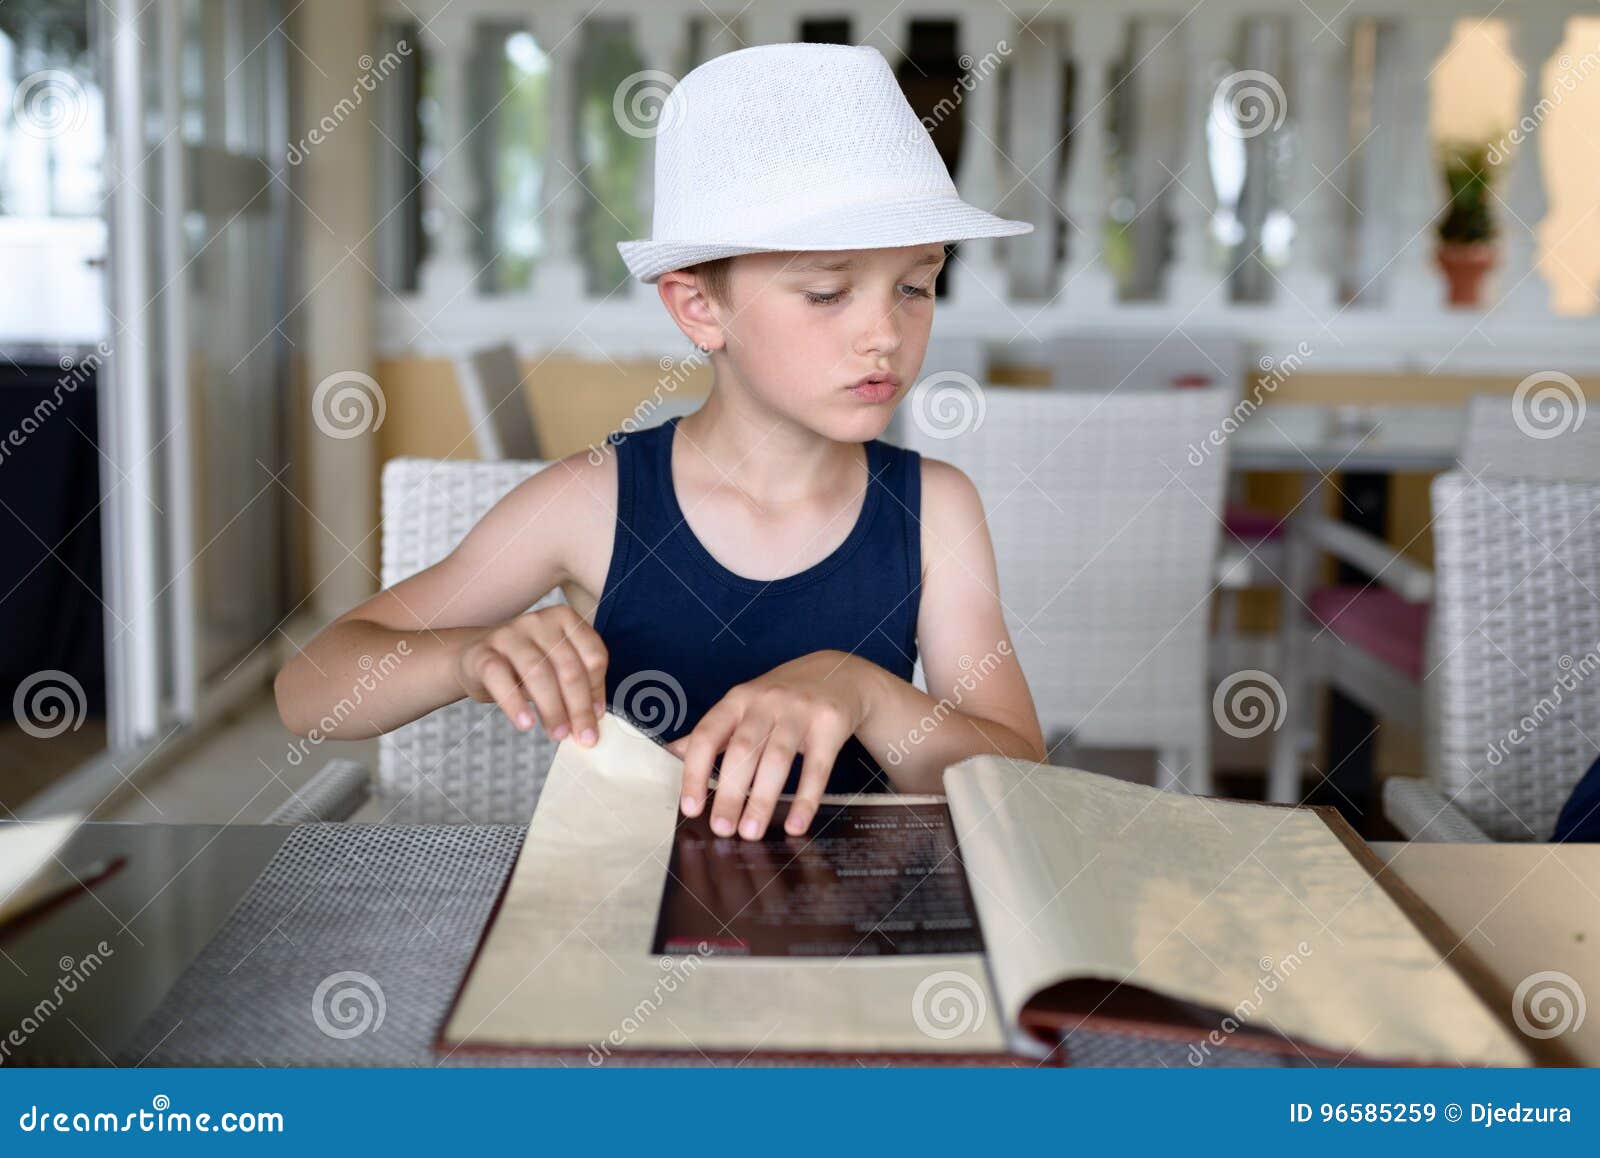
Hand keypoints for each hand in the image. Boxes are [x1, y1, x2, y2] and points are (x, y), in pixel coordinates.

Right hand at [453, 605, 607, 745]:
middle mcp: (539, 622)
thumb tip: (591, 722)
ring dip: (552, 709)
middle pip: (568, 667)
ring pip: (538, 673)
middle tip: (583, 736)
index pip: (593, 655)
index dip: (597, 690)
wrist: (475, 657)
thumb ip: (576, 687)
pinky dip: (515, 703)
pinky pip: (500, 678)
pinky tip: (526, 723)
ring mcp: (509, 634)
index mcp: (566, 620)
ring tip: (558, 733)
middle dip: (579, 707)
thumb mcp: (555, 668)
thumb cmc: (525, 666)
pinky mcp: (483, 653)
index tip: (596, 717)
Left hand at [664, 651, 872, 839]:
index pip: (708, 735)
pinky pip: (817, 768)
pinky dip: (805, 799)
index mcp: (738, 700)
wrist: (840, 673)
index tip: (690, 807)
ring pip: (777, 759)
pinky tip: (795, 824)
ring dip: (762, 799)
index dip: (695, 771)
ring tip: (751, 832)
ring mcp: (800, 711)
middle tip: (722, 828)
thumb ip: (712, 733)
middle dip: (730, 792)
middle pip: (743, 750)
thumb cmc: (783, 698)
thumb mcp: (744, 706)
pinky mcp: (830, 725)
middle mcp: (766, 702)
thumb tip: (670, 755)